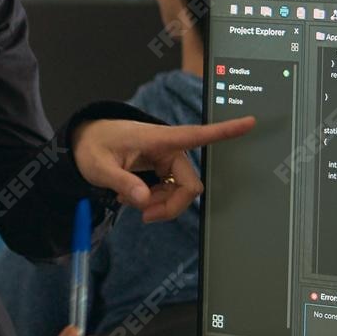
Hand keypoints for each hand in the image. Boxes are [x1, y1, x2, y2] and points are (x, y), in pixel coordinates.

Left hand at [71, 117, 254, 222]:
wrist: (85, 143)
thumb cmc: (92, 146)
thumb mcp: (98, 166)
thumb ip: (120, 182)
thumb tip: (142, 199)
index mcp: (160, 139)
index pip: (198, 135)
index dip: (226, 130)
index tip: (251, 121)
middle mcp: (170, 150)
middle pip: (189, 187)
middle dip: (168, 205)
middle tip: (140, 214)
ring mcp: (167, 162)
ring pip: (180, 194)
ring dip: (159, 204)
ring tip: (128, 198)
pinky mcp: (163, 172)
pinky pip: (170, 194)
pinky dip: (154, 201)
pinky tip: (133, 195)